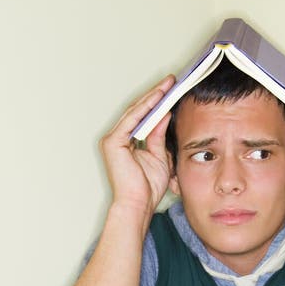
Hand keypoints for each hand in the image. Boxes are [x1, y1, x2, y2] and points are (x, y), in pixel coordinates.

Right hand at [99, 75, 175, 211]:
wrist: (139, 204)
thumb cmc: (147, 187)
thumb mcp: (160, 155)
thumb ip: (160, 135)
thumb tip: (166, 114)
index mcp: (126, 142)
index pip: (142, 117)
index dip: (157, 103)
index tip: (171, 91)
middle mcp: (116, 138)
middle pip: (138, 111)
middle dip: (155, 95)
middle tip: (171, 82)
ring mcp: (112, 139)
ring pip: (135, 112)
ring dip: (152, 98)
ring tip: (167, 85)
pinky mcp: (113, 143)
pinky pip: (132, 120)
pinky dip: (145, 109)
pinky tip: (158, 98)